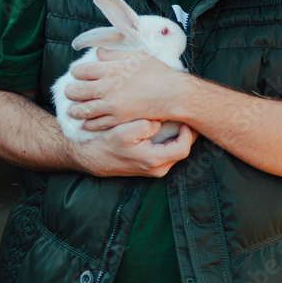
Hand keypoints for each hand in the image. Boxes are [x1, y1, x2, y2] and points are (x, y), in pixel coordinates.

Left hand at [66, 48, 187, 131]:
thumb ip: (114, 54)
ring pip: (82, 110)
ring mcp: (111, 105)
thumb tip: (98, 53)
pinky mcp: (117, 119)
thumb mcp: (136, 56)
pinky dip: (87, 124)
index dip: (76, 73)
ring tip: (72, 110)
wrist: (172, 93)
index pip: (81, 71)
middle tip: (70, 93)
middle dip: (70, 92)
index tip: (78, 75)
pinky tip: (86, 123)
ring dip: (74, 110)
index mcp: (111, 68)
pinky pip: (95, 124)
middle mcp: (107, 86)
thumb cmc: (157, 72)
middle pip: (76, 91)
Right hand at [70, 120, 196, 177]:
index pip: (183, 148)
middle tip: (185, 114)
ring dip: (179, 135)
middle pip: (183, 149)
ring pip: (176, 150)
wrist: (93, 158)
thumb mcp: (123, 132)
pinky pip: (168, 151)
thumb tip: (160, 120)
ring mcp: (155, 168)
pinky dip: (171, 138)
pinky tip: (167, 125)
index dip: (188, 132)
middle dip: (186, 132)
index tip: (183, 118)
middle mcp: (158, 168)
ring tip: (177, 118)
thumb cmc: (107, 145)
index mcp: (154, 160)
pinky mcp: (151, 165)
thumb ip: (144, 126)